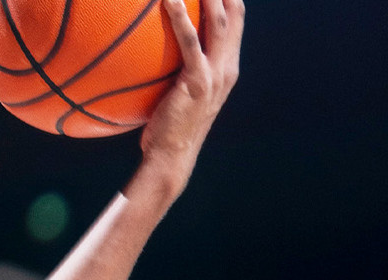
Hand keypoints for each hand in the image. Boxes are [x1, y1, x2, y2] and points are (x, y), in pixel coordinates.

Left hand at [138, 0, 242, 194]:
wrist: (171, 157)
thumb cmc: (166, 128)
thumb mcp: (178, 94)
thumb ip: (177, 70)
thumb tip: (153, 52)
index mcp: (226, 68)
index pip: (234, 23)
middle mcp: (227, 67)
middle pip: (234, 15)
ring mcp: (216, 74)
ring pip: (220, 22)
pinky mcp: (199, 81)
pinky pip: (191, 41)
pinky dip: (181, 17)